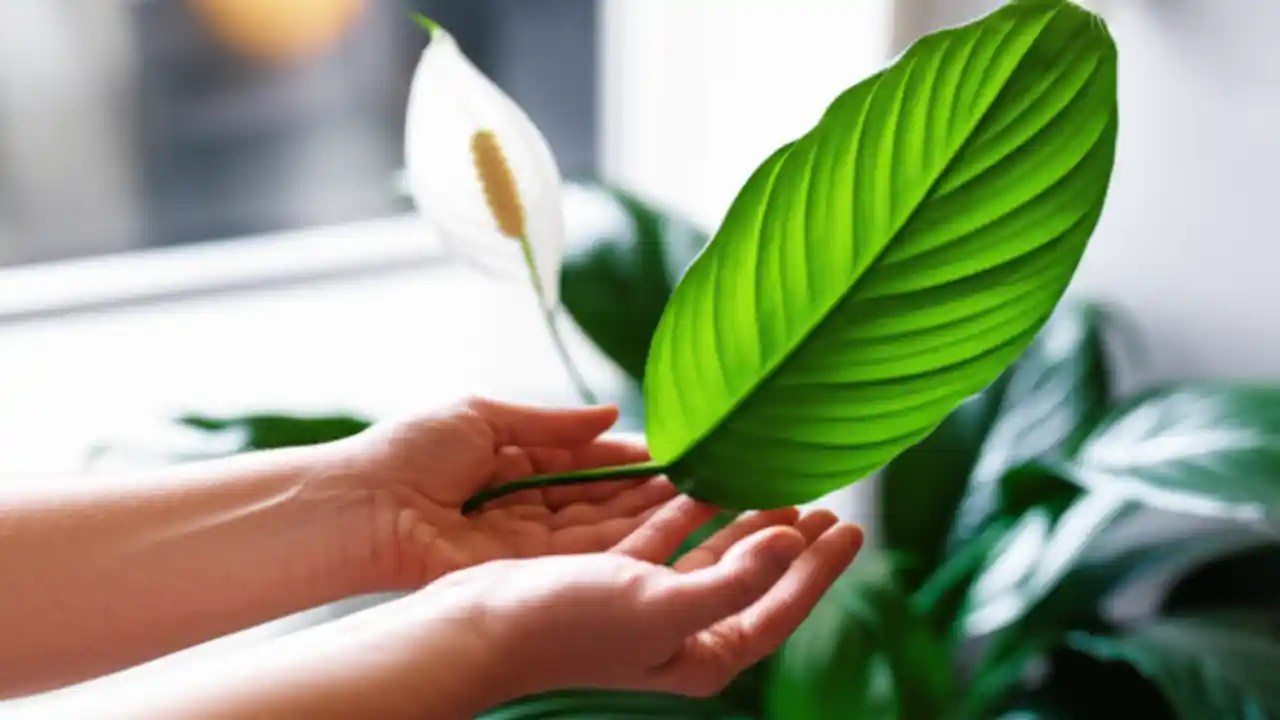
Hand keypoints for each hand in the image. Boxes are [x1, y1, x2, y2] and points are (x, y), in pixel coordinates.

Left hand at [323, 396, 674, 589]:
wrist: (360, 505)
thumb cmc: (408, 450)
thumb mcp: (482, 415)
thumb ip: (549, 422)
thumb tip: (611, 414)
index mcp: (514, 459)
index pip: (585, 459)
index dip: (628, 456)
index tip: (675, 451)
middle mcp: (526, 502)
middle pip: (599, 497)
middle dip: (648, 489)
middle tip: (703, 479)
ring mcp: (524, 540)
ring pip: (598, 529)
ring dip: (646, 517)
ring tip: (697, 501)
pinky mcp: (520, 570)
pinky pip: (577, 556)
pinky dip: (620, 545)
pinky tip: (662, 530)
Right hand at [416, 496, 863, 703]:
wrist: (479, 627)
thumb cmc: (569, 626)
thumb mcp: (661, 604)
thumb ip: (735, 579)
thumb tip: (796, 545)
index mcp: (700, 652)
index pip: (779, 608)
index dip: (820, 571)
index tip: (851, 526)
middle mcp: (679, 629)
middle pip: (752, 577)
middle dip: (788, 541)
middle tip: (822, 499)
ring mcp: (646, 602)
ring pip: (710, 552)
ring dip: (740, 519)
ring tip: (771, 480)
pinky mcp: (614, 577)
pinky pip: (665, 535)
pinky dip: (685, 508)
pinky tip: (701, 477)